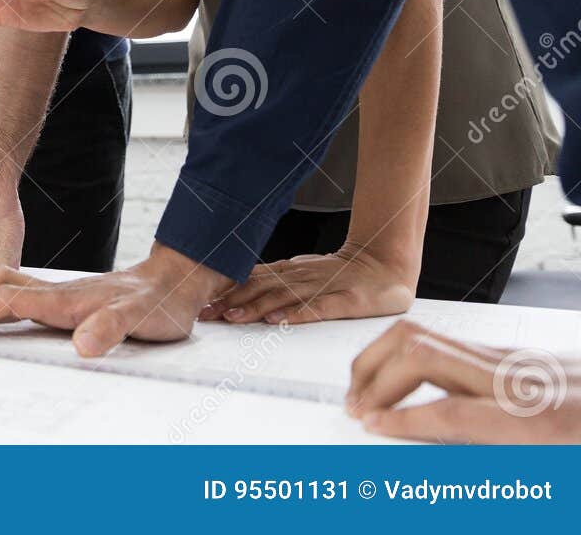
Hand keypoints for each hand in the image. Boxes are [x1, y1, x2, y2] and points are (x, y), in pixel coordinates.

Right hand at [0, 242, 230, 355]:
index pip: (6, 302)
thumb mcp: (142, 319)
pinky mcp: (62, 301)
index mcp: (63, 299)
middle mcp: (53, 293)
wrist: (174, 283)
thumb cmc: (158, 303)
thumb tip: (82, 346)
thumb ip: (112, 329)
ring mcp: (55, 295)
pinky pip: (13, 296)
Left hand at [199, 242, 416, 325]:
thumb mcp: (302, 272)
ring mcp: (322, 287)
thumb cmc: (341, 273)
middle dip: (230, 302)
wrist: (386, 263)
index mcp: (289, 272)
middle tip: (206, 315)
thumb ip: (274, 280)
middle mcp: (300, 277)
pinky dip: (298, 314)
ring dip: (256, 308)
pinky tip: (280, 322)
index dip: (224, 293)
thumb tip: (238, 287)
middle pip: (260, 289)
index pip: (250, 281)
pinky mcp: (346, 300)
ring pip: (283, 297)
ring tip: (233, 317)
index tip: (200, 305)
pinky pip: (320, 307)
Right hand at [348, 320, 580, 442]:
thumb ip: (502, 464)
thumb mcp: (562, 472)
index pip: (450, 415)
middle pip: (421, 352)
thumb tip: (446, 451)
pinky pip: (448, 343)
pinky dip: (408, 357)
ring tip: (363, 388)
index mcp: (537, 420)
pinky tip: (400, 380)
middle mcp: (520, 379)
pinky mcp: (515, 355)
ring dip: (383, 358)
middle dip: (374, 376)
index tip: (370, 429)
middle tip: (354, 406)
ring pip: (427, 336)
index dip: (400, 422)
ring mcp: (515, 359)